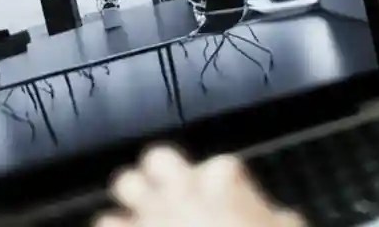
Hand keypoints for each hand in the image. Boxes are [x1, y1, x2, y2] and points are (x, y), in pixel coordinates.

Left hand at [95, 147, 304, 226]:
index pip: (223, 168)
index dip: (227, 187)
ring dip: (138, 201)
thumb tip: (272, 217)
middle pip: (160, 158)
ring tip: (150, 220)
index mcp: (223, 188)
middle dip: (166, 174)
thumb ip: (272, 218)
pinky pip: (106, 223)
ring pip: (127, 182)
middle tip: (176, 199)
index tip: (229, 207)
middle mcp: (182, 193)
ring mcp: (151, 216)